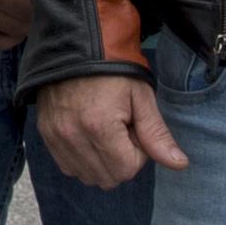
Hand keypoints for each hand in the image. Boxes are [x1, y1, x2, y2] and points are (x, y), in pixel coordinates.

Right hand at [39, 72, 184, 189]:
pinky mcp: (45, 135)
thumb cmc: (113, 69)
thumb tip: (180, 165)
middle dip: (120, 160)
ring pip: (87, 176)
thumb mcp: (141, 97)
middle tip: (120, 130)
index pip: (127, 170)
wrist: (74, 46)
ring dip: (101, 162)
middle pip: (108, 178)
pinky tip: (87, 135)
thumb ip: (156, 135)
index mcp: (100, 127)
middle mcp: (74, 137)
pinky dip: (82, 159)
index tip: (133, 127)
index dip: (138, 153)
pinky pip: (67, 167)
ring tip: (103, 131)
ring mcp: (56, 137)